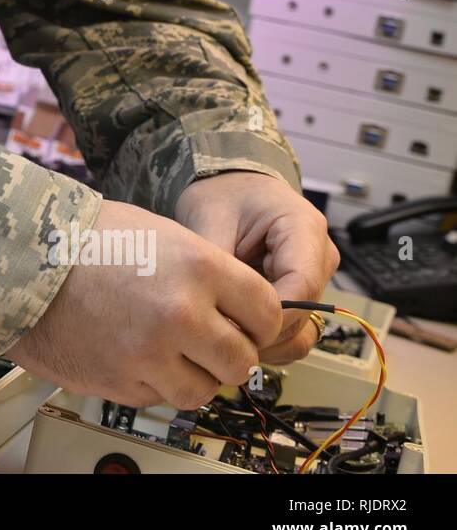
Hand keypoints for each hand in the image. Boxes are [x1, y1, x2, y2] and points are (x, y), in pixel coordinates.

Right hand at [4, 198, 282, 409]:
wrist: (21, 264)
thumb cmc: (79, 240)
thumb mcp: (157, 232)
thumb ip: (203, 269)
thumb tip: (235, 303)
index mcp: (198, 267)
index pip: (267, 312)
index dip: (260, 320)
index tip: (247, 322)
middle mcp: (181, 314)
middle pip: (242, 359)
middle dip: (229, 354)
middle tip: (208, 342)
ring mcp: (152, 354)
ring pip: (204, 389)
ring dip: (193, 375)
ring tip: (167, 350)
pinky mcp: (123, 383)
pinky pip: (161, 397)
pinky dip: (155, 383)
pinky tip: (134, 353)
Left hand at [175, 171, 339, 364]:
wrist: (229, 189)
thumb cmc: (221, 197)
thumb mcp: (210, 220)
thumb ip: (216, 266)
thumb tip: (215, 315)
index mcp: (304, 227)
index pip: (302, 285)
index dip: (270, 315)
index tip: (232, 328)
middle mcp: (320, 256)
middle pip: (304, 313)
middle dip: (262, 331)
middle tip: (217, 334)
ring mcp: (316, 277)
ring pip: (301, 329)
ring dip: (264, 340)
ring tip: (221, 332)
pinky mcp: (303, 294)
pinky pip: (292, 330)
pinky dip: (265, 338)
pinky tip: (232, 331)